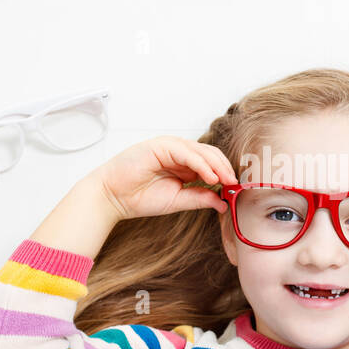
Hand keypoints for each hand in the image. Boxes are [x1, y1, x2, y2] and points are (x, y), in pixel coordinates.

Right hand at [95, 136, 237, 220]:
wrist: (113, 197)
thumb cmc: (139, 198)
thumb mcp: (178, 201)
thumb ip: (199, 198)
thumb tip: (223, 203)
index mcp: (183, 164)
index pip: (211, 163)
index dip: (225, 173)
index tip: (235, 188)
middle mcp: (178, 153)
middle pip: (210, 154)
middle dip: (225, 167)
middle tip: (235, 183)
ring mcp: (170, 147)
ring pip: (202, 151)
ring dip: (217, 165)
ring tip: (227, 180)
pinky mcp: (161, 146)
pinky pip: (188, 153)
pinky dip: (202, 165)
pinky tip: (210, 177)